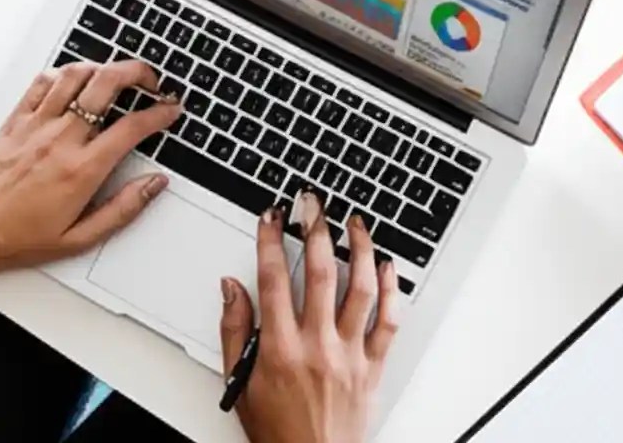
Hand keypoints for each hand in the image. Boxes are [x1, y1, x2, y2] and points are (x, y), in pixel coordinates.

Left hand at [0, 61, 182, 280]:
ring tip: (117, 76)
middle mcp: (60, 140)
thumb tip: (155, 184)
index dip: (160, 113)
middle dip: (137, 73)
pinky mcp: (16, 120)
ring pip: (75, 74)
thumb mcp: (81, 238)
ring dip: (103, 67)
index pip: (132, 127)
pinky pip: (43, 81)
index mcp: (81, 170)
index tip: (170, 109)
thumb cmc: (20, 236)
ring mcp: (36, 125)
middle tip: (150, 80)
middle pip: (106, 84)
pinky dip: (65, 72)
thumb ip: (124, 209)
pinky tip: (77, 80)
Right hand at [220, 195, 400, 442]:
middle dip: (316, 229)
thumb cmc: (277, 430)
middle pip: (321, 273)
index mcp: (280, 349)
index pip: (274, 279)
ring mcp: (350, 354)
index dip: (271, 241)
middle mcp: (317, 346)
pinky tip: (387, 265)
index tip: (272, 216)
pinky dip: (391, 290)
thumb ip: (235, 331)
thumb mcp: (239, 383)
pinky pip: (388, 321)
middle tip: (314, 203)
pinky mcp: (374, 366)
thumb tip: (231, 288)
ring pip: (361, 289)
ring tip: (355, 222)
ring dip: (360, 249)